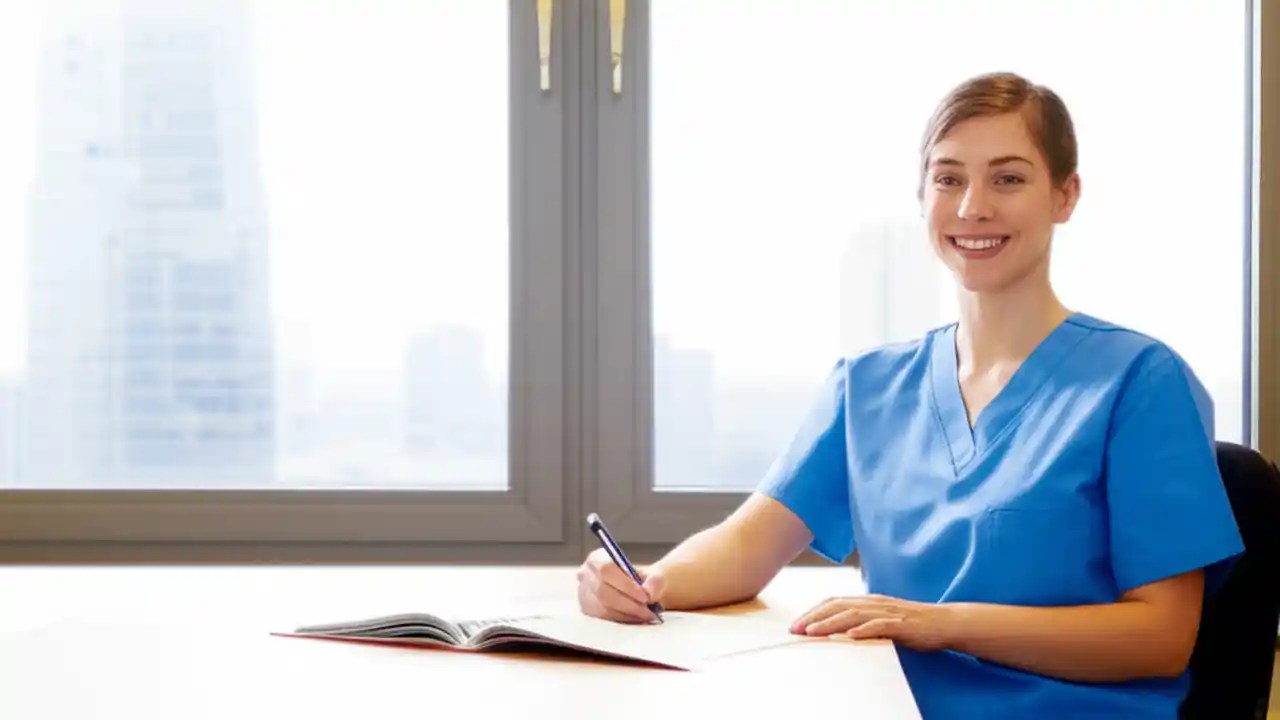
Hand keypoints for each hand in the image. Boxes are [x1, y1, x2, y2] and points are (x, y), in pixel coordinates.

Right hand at [576, 548, 665, 623]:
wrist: (636, 592)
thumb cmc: (641, 581)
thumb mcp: (653, 575)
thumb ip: (655, 581)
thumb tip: (650, 593)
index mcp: (597, 558)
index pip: (606, 569)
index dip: (625, 584)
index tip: (645, 596)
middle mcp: (585, 574)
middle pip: (602, 590)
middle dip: (628, 603)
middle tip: (648, 611)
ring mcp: (583, 593)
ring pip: (602, 607)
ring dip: (626, 614)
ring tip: (646, 615)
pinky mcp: (586, 610)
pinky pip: (602, 618)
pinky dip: (622, 620)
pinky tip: (636, 619)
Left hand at [790, 594, 953, 651]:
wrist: (944, 622)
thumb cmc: (912, 624)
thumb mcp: (882, 620)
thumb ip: (862, 622)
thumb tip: (839, 633)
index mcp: (868, 601)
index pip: (834, 602)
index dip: (813, 612)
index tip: (796, 625)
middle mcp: (874, 602)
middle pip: (838, 606)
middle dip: (814, 617)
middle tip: (795, 629)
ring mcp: (888, 612)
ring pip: (853, 614)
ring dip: (830, 623)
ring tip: (812, 632)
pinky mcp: (902, 623)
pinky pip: (880, 626)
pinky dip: (863, 630)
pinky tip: (849, 636)